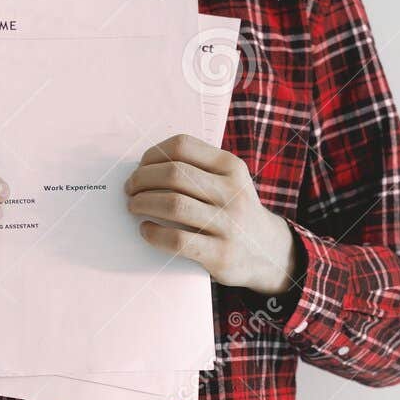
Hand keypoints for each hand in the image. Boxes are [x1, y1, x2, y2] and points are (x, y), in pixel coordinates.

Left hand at [125, 134, 296, 295]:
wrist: (269, 252)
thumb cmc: (234, 212)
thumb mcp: (229, 181)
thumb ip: (198, 169)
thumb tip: (145, 166)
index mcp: (231, 167)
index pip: (183, 146)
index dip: (153, 155)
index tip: (140, 167)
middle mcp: (232, 192)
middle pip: (173, 173)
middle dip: (142, 179)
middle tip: (131, 189)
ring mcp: (228, 224)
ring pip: (173, 204)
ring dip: (143, 203)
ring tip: (134, 206)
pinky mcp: (220, 254)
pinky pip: (177, 240)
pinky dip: (153, 233)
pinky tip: (146, 230)